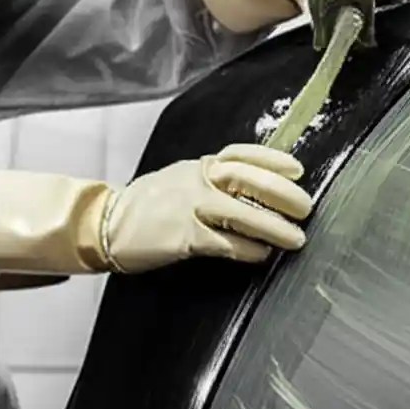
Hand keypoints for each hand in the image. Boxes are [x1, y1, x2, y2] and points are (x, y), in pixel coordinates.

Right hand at [0, 145, 313, 277]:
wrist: (103, 225)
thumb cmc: (149, 206)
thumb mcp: (182, 180)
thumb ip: (214, 181)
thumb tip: (257, 191)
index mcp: (198, 165)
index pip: (241, 153)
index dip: (272, 159)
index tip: (298, 170)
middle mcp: (195, 180)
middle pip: (246, 177)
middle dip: (280, 191)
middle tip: (306, 207)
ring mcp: (188, 206)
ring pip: (239, 210)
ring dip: (272, 224)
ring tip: (296, 238)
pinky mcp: (181, 236)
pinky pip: (222, 241)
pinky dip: (246, 248)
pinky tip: (261, 254)